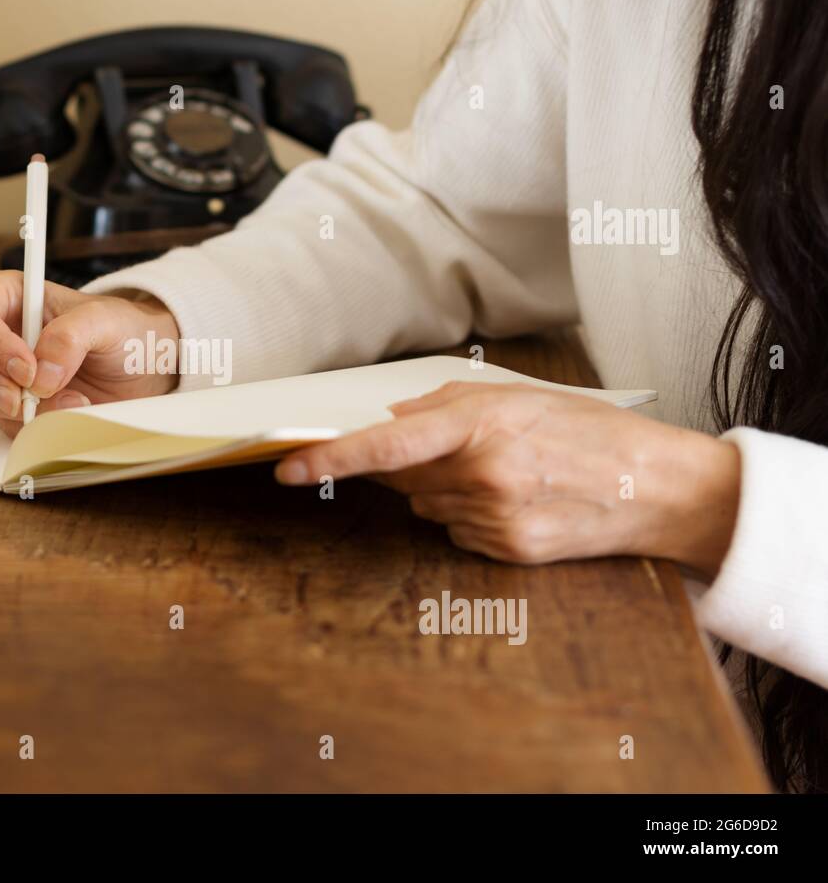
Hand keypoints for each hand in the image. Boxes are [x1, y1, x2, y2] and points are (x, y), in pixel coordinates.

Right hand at [0, 270, 179, 436]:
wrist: (145, 370)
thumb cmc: (123, 331)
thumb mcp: (107, 321)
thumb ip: (73, 335)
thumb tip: (41, 372)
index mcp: (7, 296)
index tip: (27, 368)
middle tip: (20, 399)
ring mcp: (0, 372)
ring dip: (21, 407)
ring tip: (73, 400)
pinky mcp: (13, 407)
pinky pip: (4, 423)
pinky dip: (36, 425)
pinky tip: (70, 410)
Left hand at [275, 381, 741, 576]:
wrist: (660, 488)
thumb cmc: (592, 432)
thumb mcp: (522, 396)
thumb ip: (448, 404)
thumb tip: (392, 417)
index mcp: (483, 424)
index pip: (388, 444)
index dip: (332, 457)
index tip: (287, 466)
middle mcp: (483, 475)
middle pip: (403, 479)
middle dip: (410, 465)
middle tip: (458, 449)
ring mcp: (495, 519)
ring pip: (428, 508)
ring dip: (445, 491)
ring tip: (507, 475)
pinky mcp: (508, 552)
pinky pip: (457, 533)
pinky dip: (470, 517)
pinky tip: (515, 502)